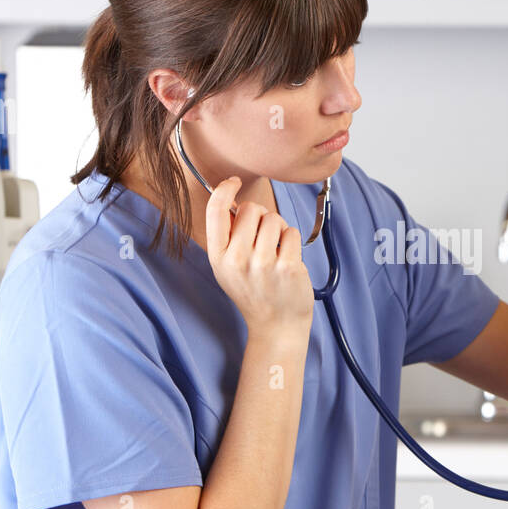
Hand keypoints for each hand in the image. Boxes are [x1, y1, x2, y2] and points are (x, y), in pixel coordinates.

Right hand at [204, 176, 312, 334]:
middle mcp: (237, 260)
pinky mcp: (287, 267)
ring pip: (274, 219)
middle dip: (261, 216)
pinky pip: (291, 232)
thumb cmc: (253, 291)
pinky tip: (287, 259)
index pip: (216, 211)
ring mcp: (263, 264)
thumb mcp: (228, 268)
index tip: (234, 182)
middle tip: (263, 239)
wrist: (276, 326)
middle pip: (252, 210)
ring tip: (276, 251)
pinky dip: (292, 241)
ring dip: (279, 229)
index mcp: (218, 257)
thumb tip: (232, 200)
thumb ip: (227, 237)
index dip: (225, 189)